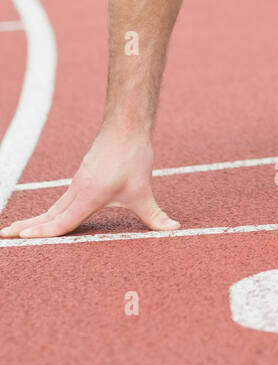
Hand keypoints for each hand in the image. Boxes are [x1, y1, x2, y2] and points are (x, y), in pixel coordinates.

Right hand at [0, 129, 180, 238]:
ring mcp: (77, 184)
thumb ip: (155, 215)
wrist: (126, 127)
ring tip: (17, 230)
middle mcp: (77, 191)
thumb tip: (174, 228)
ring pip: (53, 207)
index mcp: (87, 196)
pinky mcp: (82, 178)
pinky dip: (48, 211)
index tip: (22, 238)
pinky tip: (44, 217)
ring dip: (35, 219)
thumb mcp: (144, 190)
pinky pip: (61, 200)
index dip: (42, 232)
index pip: (61, 221)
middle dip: (27, 227)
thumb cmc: (132, 157)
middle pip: (48, 214)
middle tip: (6, 236)